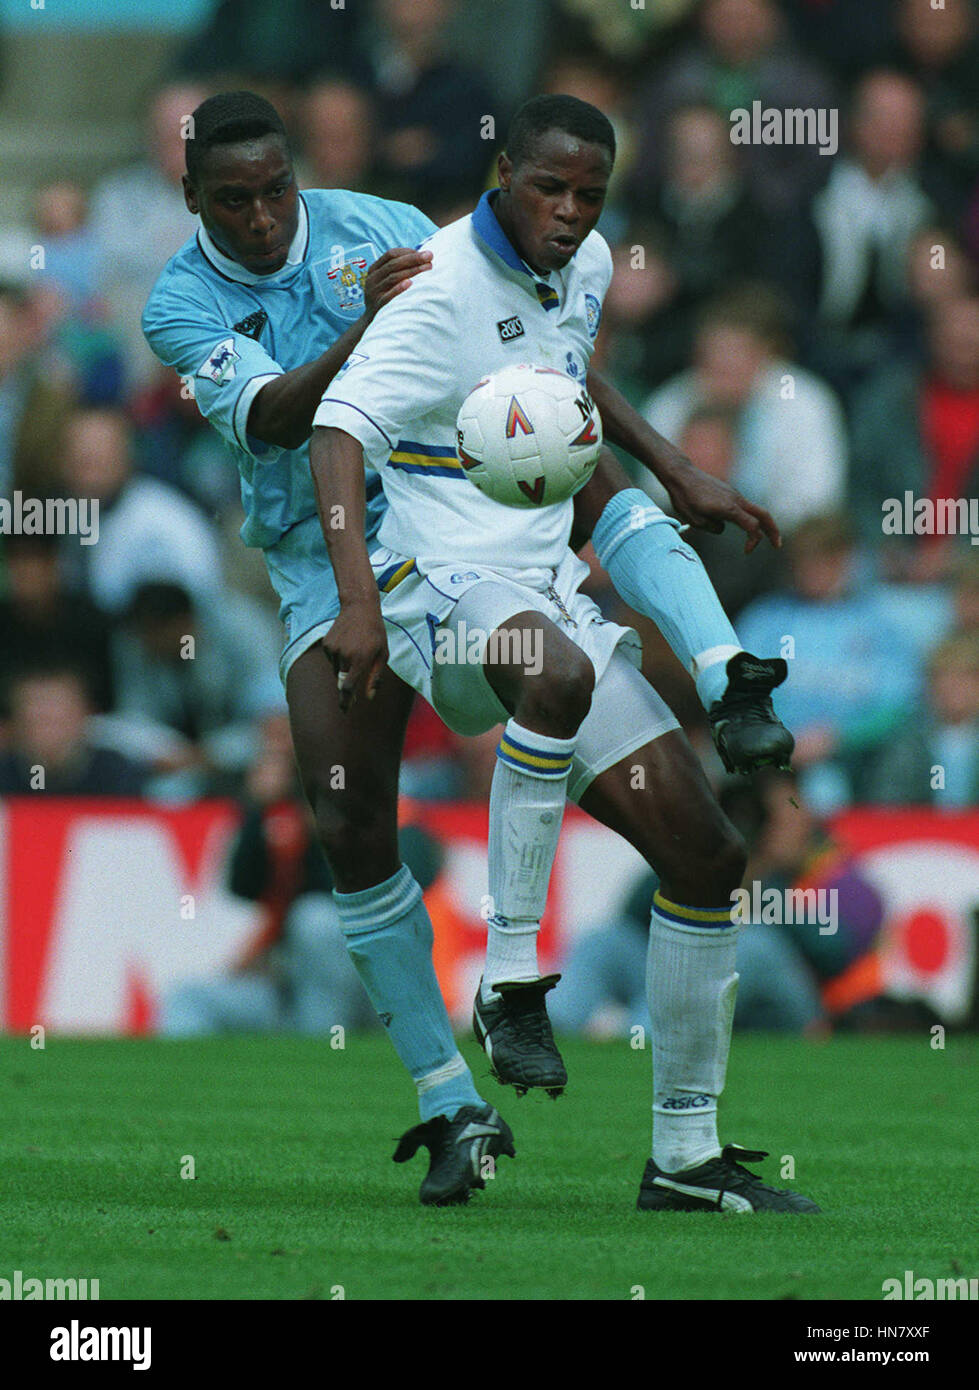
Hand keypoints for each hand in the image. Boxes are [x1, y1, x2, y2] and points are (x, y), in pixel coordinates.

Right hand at [321, 598, 387, 711]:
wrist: (359, 608)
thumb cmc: (375, 632)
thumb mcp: (383, 654)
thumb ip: (375, 678)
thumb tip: (369, 697)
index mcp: (360, 660)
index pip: (348, 687)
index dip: (346, 701)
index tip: (345, 710)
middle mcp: (344, 656)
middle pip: (341, 681)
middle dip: (346, 688)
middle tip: (352, 695)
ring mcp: (333, 650)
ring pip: (337, 670)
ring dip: (345, 669)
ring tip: (356, 652)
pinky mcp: (326, 645)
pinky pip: (332, 660)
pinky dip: (339, 658)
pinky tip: (347, 644)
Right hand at [363, 247, 432, 319]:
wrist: (371, 322)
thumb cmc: (385, 297)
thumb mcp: (385, 281)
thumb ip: (397, 270)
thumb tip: (422, 257)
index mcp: (374, 269)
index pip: (391, 254)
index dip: (407, 252)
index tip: (423, 253)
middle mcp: (372, 279)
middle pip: (394, 264)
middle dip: (413, 259)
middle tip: (430, 256)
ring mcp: (374, 292)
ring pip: (393, 277)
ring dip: (412, 271)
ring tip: (427, 268)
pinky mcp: (378, 306)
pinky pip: (388, 296)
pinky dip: (399, 289)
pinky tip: (411, 283)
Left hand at [665, 459, 780, 553]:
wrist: (681, 474)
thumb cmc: (685, 498)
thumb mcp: (695, 521)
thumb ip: (712, 528)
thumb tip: (722, 528)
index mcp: (729, 508)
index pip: (752, 526)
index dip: (754, 541)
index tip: (746, 551)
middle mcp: (735, 499)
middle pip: (763, 514)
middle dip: (773, 530)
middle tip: (777, 545)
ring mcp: (734, 494)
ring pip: (754, 509)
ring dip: (760, 524)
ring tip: (759, 538)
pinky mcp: (729, 492)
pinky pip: (742, 506)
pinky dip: (746, 517)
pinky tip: (735, 524)